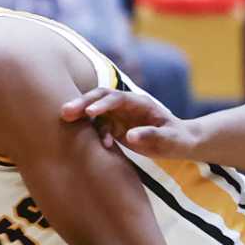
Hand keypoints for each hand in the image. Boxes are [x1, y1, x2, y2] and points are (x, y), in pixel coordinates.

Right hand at [59, 86, 199, 158]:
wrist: (179, 142)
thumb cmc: (178, 139)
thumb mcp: (170, 140)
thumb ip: (152, 136)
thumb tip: (130, 136)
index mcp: (140, 103)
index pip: (117, 98)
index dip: (103, 103)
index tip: (90, 112)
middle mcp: (127, 105)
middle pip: (101, 97)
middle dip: (83, 102)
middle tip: (65, 112)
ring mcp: (120, 114)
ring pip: (95, 110)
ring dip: (81, 114)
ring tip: (66, 121)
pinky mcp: (116, 126)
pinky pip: (99, 126)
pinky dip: (95, 134)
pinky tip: (103, 146)